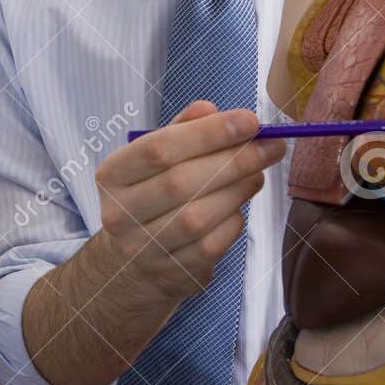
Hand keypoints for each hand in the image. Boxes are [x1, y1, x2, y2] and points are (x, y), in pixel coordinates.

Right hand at [94, 101, 284, 302]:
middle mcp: (120, 214)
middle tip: (271, 146)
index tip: (249, 121)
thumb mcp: (151, 162)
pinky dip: (233, 222)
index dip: (208, 133)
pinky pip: (211, 246)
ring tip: (258, 173)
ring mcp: (144, 249)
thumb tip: (210, 109)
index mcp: (112, 175)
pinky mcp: (171, 274)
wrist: (130, 265)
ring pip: (198, 217)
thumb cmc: (150, 198)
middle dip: (234, 160)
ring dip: (238, 191)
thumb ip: (180, 132)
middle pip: (181, 182)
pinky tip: (238, 207)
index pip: (159, 149)